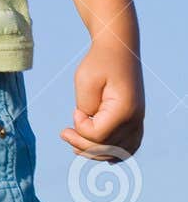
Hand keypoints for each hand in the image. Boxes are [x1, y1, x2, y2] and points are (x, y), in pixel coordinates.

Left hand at [60, 38, 144, 160]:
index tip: (75, 110)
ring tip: (75, 146)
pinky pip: (128, 146)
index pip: (98, 135)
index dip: (81, 128)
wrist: (118, 47)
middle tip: (64, 134)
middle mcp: (135, 120)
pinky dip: (114, 152)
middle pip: (107, 147)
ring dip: (96, 153)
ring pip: (118, 151)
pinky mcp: (136, 120)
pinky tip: (101, 154)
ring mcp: (138, 121)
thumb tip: (88, 129)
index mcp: (124, 109)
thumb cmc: (99, 61)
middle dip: (83, 145)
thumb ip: (85, 107)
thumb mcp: (85, 79)